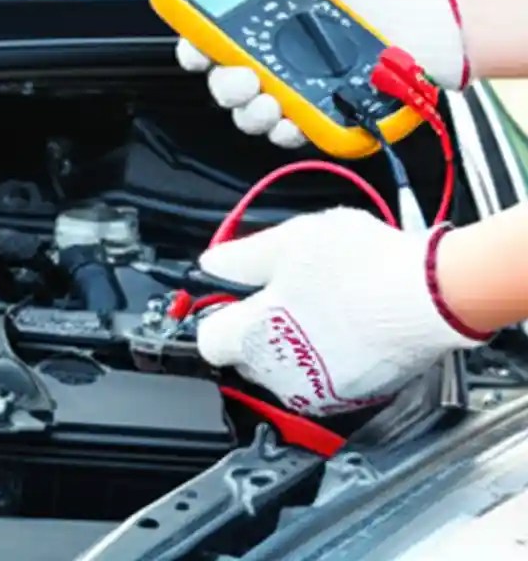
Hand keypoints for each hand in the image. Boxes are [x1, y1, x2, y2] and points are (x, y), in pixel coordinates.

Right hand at [178, 0, 467, 148]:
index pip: (206, 45)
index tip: (198, 49)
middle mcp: (269, 62)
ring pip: (248, 115)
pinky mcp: (318, 117)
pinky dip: (285, 131)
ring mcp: (292, 93)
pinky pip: (288, 135)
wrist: (420, 21)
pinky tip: (292, 116)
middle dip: (223, 86)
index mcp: (257, 26)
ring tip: (268, 101)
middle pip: (222, 86)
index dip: (193, 50)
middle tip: (243, 76)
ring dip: (249, 113)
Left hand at [195, 208, 487, 415]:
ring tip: (323, 307)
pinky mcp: (351, 398)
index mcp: (251, 337)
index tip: (234, 295)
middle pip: (244, 356)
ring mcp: (315, 391)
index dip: (218, 312)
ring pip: (283, 370)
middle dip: (256, 328)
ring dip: (291, 346)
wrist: (433, 295)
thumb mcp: (287, 242)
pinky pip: (321, 380)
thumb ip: (239, 258)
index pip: (207, 339)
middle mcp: (277, 374)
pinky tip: (348, 327)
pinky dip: (326, 359)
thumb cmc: (361, 265)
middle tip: (286, 292)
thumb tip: (211, 264)